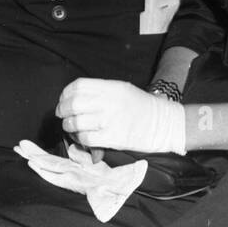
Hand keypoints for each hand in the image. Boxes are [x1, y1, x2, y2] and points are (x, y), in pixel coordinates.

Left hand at [55, 78, 185, 153]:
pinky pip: (86, 139)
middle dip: (63, 112)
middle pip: (73, 104)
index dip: (66, 94)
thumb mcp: (123, 90)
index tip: (64, 101)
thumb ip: (100, 93)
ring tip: (74, 129)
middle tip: (64, 116)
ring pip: (76, 123)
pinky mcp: (112, 137)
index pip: (78, 86)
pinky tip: (83, 139)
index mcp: (112, 87)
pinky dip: (80, 140)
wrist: (163, 123)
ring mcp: (110, 119)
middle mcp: (109, 101)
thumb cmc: (142, 107)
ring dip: (70, 127)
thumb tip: (75, 101)